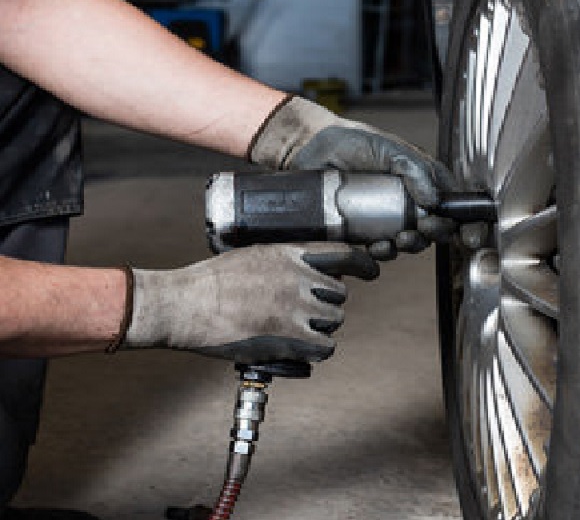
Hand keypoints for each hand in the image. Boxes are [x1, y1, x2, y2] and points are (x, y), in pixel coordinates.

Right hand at [121, 243, 377, 362]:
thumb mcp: (250, 256)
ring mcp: (297, 308)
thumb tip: (297, 273)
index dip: (364, 263)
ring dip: (320, 328)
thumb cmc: (208, 283)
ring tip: (295, 332)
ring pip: (334, 321)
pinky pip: (325, 347)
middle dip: (326, 304)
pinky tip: (300, 351)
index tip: (371, 271)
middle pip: (339, 294)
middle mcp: (300, 278)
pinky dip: (316, 351)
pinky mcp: (290, 338)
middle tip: (305, 313)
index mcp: (289, 254)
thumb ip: (279, 263)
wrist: (183, 305)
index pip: (343, 254)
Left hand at [249, 96, 455, 258]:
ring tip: (398, 240)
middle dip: (434, 234)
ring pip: (410, 242)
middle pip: (435, 228)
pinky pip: (381, 251)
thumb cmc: (351, 142)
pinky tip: (376, 247)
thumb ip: (414, 170)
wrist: (311, 151)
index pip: (451, 203)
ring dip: (409, 246)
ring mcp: (386, 218)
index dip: (464, 221)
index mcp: (421, 179)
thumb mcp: (388, 149)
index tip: (469, 234)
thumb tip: (433, 200)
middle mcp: (407, 200)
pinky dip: (383, 253)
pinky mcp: (364, 232)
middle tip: (422, 229)